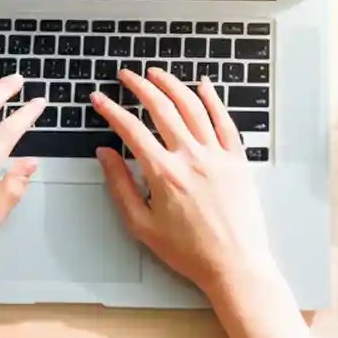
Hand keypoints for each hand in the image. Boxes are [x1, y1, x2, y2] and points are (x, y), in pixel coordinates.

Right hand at [91, 68, 275, 296]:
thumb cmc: (189, 251)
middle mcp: (191, 158)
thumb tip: (105, 154)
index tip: (100, 100)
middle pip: (162, 108)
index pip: (131, 129)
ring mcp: (217, 155)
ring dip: (172, 84)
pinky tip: (203, 86)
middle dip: (140, 86)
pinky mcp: (237, 159)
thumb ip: (119, 186)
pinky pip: (224, 120)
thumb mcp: (141, 225)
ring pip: (192, 106)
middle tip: (126, 76)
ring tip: (157, 73)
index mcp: (164, 174)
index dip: (111, 110)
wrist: (234, 264)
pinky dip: (213, 99)